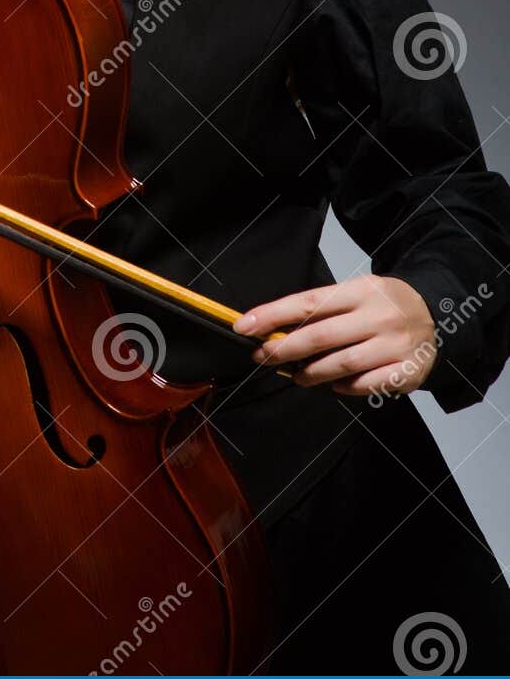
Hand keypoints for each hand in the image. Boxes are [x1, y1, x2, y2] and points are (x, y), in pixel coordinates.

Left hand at [232, 272, 437, 397]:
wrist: (434, 314)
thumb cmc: (382, 305)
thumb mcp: (355, 294)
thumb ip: (321, 311)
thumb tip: (275, 331)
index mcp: (361, 290)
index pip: (308, 302)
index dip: (273, 315)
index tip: (244, 326)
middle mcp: (378, 315)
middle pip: (320, 336)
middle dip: (283, 349)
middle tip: (262, 357)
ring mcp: (394, 344)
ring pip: (340, 365)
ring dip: (310, 373)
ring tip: (296, 375)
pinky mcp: (406, 371)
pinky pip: (364, 385)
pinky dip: (343, 388)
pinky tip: (333, 384)